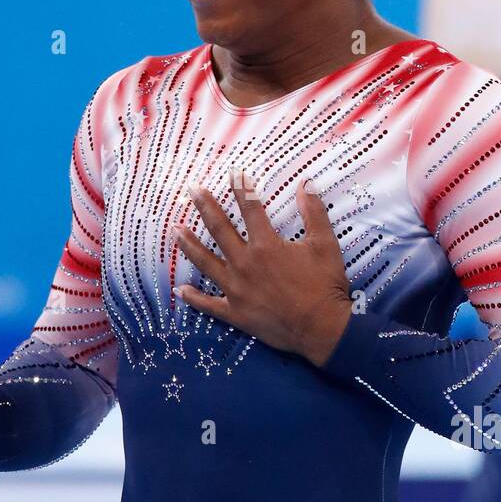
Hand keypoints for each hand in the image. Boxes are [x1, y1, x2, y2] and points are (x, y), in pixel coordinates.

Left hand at [174, 169, 352, 367]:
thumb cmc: (325, 286)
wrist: (322, 329)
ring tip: (175, 230)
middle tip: (193, 191)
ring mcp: (236, 289)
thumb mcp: (325, 245)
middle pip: (219, 230)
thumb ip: (314, 212)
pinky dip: (193, 298)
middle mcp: (245, 264)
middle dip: (205, 207)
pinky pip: (208, 304)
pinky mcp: (235, 313)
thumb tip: (307, 183)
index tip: (234, 172)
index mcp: (266, 246)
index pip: (250, 209)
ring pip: (205, 262)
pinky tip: (179, 289)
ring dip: (189, 245)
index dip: (242, 188)